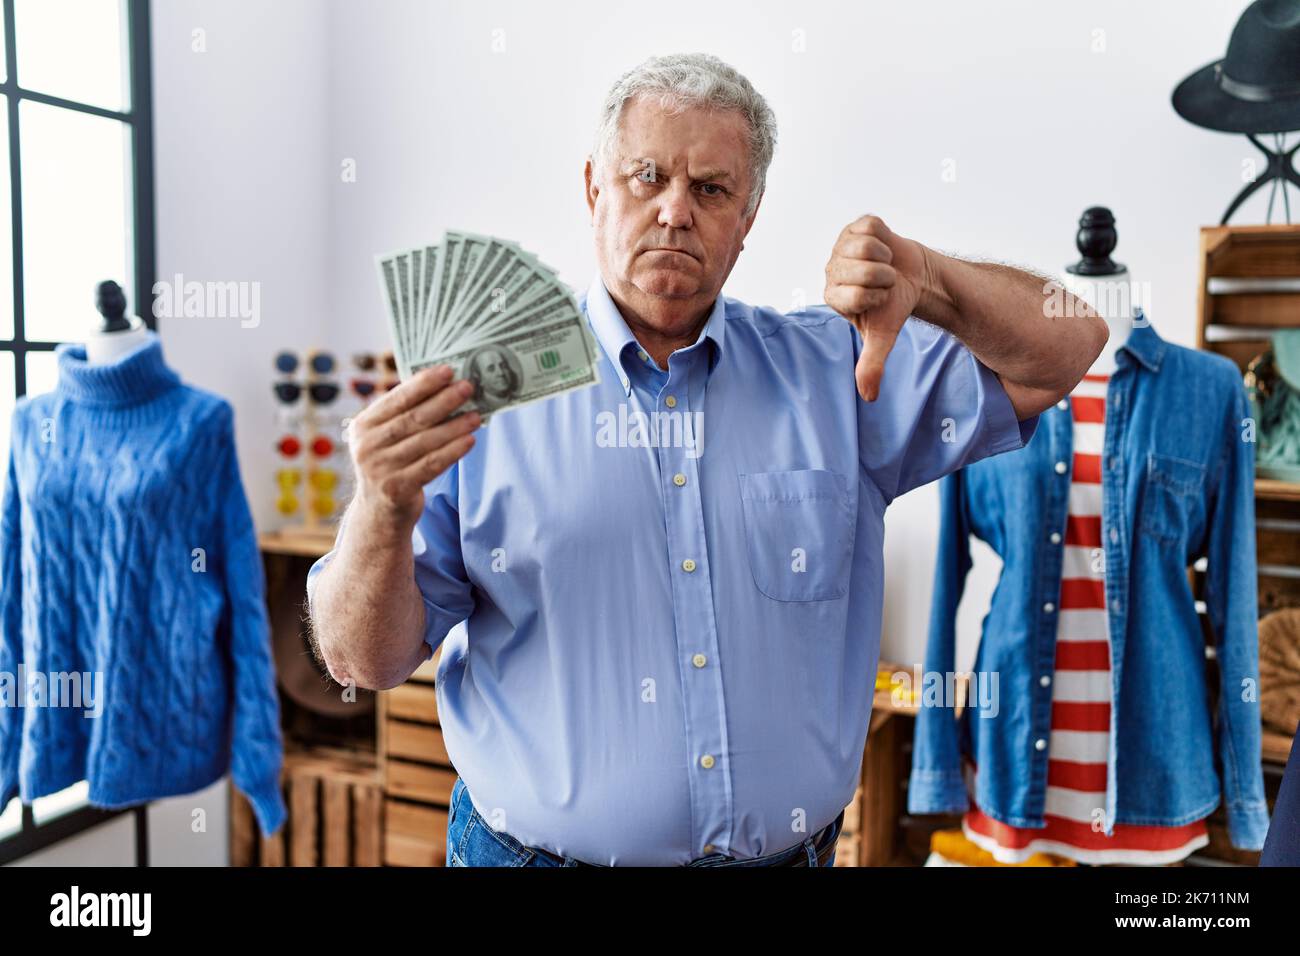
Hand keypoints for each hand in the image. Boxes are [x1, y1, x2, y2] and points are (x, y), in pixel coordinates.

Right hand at [346, 365, 480, 532]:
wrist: (379, 512)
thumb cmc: (391, 464)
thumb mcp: (386, 438)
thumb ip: (405, 415)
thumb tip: (445, 386)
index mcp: (363, 425)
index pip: (397, 399)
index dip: (424, 384)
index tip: (448, 370)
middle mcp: (367, 446)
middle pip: (413, 419)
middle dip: (444, 401)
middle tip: (468, 387)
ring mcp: (380, 469)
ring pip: (425, 442)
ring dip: (454, 426)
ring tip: (476, 414)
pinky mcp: (397, 489)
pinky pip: (432, 465)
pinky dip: (453, 451)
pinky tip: (470, 439)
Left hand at [824, 215, 929, 401]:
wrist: (911, 277)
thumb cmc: (892, 307)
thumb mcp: (883, 337)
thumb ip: (872, 364)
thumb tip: (868, 396)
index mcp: (832, 296)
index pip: (854, 294)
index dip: (876, 296)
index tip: (878, 299)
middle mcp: (831, 270)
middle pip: (861, 269)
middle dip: (883, 277)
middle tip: (883, 282)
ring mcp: (841, 245)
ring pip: (866, 246)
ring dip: (885, 258)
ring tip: (883, 265)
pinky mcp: (856, 225)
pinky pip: (871, 226)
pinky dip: (885, 237)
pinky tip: (882, 247)